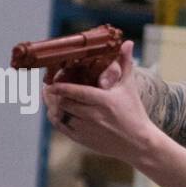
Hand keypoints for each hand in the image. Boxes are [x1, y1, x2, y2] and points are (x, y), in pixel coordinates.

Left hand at [43, 40, 157, 164]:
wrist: (138, 143)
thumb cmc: (134, 113)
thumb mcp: (129, 87)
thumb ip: (125, 63)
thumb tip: (127, 43)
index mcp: (104, 101)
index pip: (75, 92)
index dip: (60, 87)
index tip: (51, 83)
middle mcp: (94, 115)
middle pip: (65, 103)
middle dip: (54, 96)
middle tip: (47, 89)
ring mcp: (87, 129)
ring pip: (61, 115)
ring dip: (53, 107)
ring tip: (49, 98)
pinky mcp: (83, 140)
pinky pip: (63, 128)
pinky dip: (56, 119)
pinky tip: (55, 112)